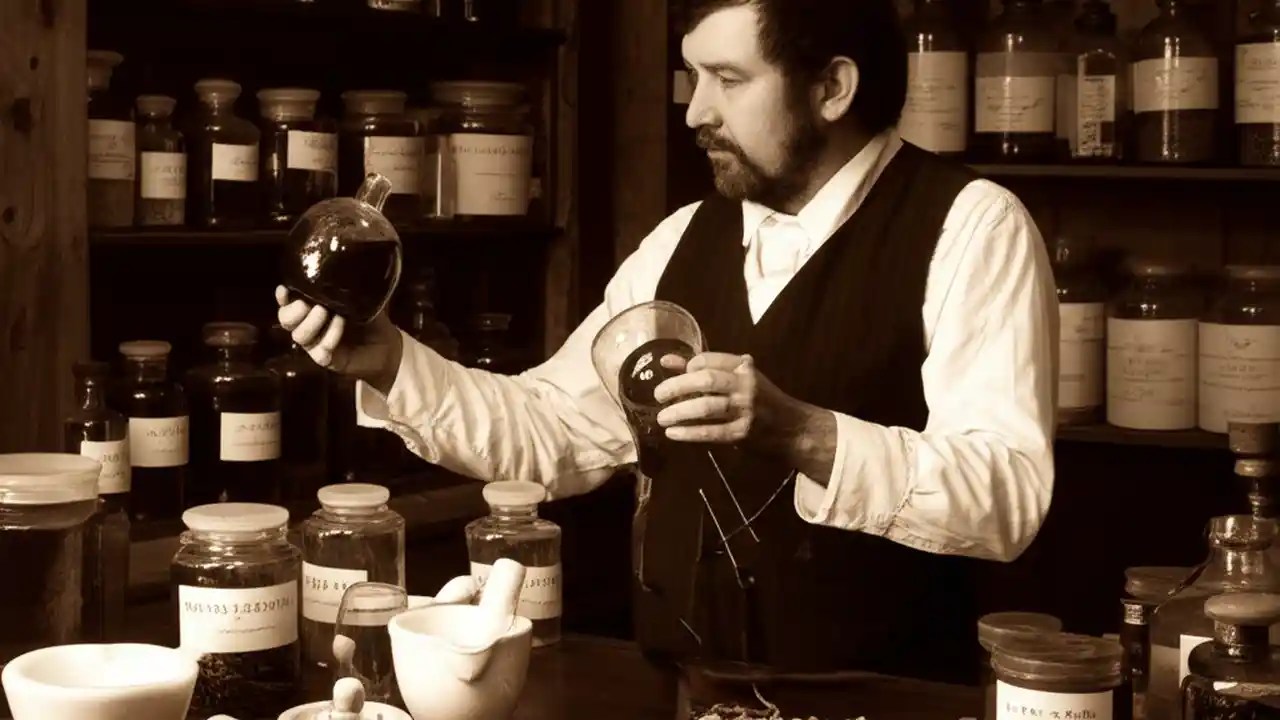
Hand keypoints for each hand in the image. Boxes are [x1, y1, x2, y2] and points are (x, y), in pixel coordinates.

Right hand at [275, 286, 402, 392]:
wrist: (386, 346)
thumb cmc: (370, 317)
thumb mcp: (362, 297)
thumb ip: (353, 283)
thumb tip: (354, 261)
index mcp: (311, 308)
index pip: (287, 302)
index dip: (283, 296)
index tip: (285, 290)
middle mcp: (308, 325)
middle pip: (286, 320)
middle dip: (295, 311)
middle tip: (312, 304)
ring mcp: (315, 344)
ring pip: (299, 336)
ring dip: (313, 323)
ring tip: (331, 313)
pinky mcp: (326, 359)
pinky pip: (319, 352)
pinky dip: (329, 338)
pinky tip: (339, 329)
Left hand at [651, 352, 782, 446]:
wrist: (794, 428)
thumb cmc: (763, 401)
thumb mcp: (739, 379)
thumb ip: (704, 370)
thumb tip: (667, 361)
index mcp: (744, 368)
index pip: (708, 360)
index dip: (688, 366)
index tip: (676, 375)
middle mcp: (745, 385)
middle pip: (705, 380)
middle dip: (676, 387)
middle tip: (658, 395)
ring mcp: (745, 410)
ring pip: (705, 406)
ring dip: (678, 412)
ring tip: (662, 417)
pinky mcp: (742, 433)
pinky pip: (710, 432)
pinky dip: (688, 433)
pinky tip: (673, 433)